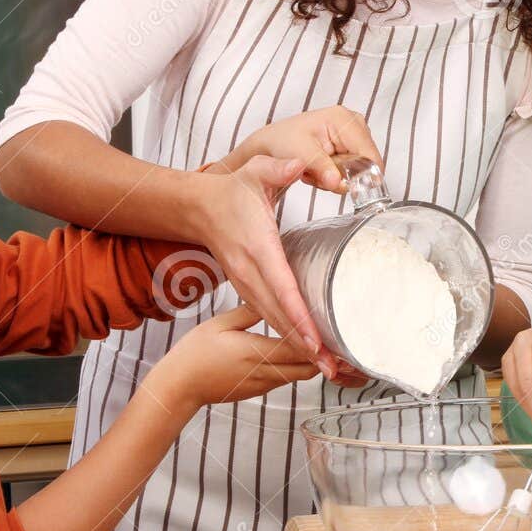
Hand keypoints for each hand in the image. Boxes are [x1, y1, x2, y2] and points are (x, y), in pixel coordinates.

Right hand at [152, 304, 320, 408]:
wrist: (180, 386)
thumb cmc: (195, 354)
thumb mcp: (220, 324)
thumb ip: (249, 312)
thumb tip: (269, 300)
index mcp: (256, 352)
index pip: (298, 348)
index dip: (320, 342)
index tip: (335, 333)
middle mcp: (265, 372)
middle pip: (308, 368)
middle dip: (324, 356)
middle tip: (338, 339)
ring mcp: (263, 384)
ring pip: (299, 376)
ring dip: (313, 363)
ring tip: (325, 346)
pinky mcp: (259, 390)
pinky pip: (286, 379)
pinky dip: (297, 369)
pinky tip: (300, 356)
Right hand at [191, 154, 324, 356]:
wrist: (199, 208)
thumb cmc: (232, 191)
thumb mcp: (255, 171)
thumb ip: (278, 168)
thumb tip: (298, 164)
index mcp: (257, 248)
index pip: (281, 286)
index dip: (299, 314)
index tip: (316, 338)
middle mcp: (250, 273)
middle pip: (278, 314)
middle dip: (304, 343)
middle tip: (332, 367)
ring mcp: (245, 285)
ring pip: (273, 320)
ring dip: (297, 345)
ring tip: (326, 366)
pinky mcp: (246, 289)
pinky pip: (268, 316)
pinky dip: (287, 334)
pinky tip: (308, 348)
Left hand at [216, 106, 383, 193]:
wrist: (271, 143)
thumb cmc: (282, 142)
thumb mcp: (300, 155)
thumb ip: (322, 169)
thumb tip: (340, 183)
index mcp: (344, 119)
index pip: (369, 154)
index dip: (362, 176)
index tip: (342, 186)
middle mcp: (353, 123)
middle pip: (366, 163)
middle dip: (343, 176)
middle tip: (318, 174)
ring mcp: (353, 133)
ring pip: (359, 169)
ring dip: (337, 176)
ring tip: (315, 170)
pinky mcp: (349, 144)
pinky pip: (351, 169)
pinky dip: (335, 174)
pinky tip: (319, 169)